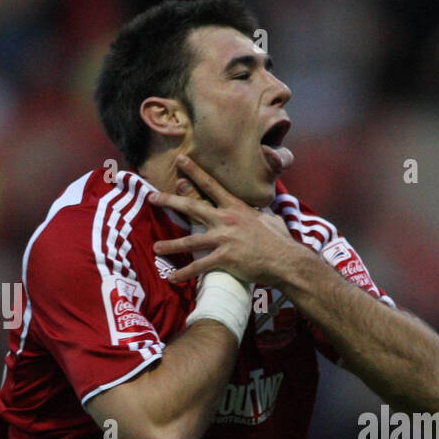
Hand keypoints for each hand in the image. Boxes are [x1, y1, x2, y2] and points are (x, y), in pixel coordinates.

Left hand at [150, 155, 306, 288]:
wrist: (286, 260)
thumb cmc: (280, 241)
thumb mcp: (270, 220)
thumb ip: (261, 215)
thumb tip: (265, 215)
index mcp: (236, 208)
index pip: (211, 186)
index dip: (195, 172)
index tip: (181, 161)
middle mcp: (226, 220)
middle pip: (192, 207)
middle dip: (170, 201)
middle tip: (153, 197)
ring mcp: (224, 239)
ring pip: (191, 241)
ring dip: (171, 245)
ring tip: (156, 248)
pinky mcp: (225, 258)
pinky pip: (200, 266)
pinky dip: (185, 273)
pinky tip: (173, 277)